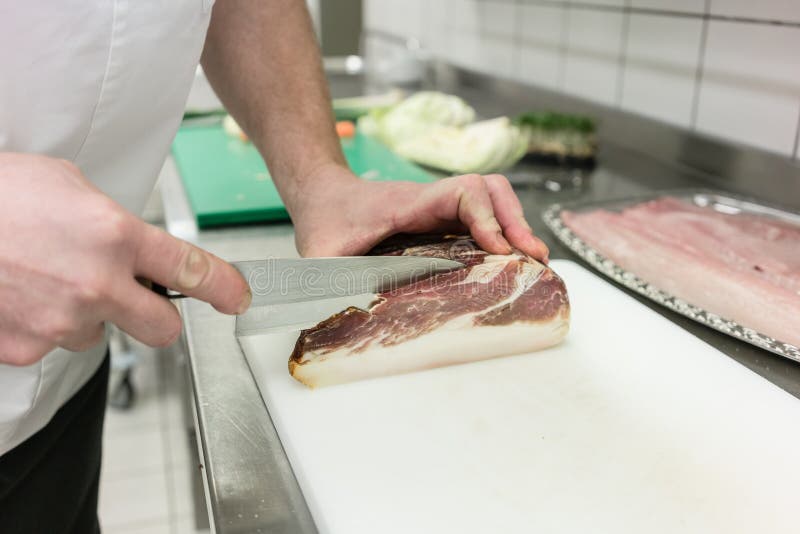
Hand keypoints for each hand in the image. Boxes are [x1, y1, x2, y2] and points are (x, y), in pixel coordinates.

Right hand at [0, 154, 250, 365]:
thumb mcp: (67, 184)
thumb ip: (112, 219)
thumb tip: (132, 241)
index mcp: (115, 236)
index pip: (192, 268)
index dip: (223, 286)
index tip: (236, 297)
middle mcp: (96, 284)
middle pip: (164, 329)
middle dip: (159, 317)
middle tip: (140, 300)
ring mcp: (61, 321)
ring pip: (101, 334)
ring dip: (89, 315)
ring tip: (48, 279)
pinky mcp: (26, 347)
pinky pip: (54, 343)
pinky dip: (46, 325)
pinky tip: (22, 294)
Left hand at [289, 164, 549, 260]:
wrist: (324, 195)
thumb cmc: (324, 220)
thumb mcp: (318, 254)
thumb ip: (325, 281)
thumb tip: (333, 319)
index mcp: (408, 204)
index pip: (461, 193)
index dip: (486, 217)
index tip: (499, 250)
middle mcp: (432, 200)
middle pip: (490, 190)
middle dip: (515, 220)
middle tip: (533, 257)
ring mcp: (440, 208)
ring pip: (493, 198)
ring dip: (516, 223)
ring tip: (533, 259)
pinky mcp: (443, 219)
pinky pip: (483, 215)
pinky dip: (504, 231)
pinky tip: (511, 260)